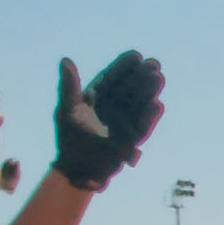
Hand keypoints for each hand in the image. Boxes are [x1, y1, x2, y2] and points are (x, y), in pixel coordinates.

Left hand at [52, 50, 165, 192]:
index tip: (135, 56)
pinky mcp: (133, 137)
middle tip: (153, 64)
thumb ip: (69, 86)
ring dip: (150, 90)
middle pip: (131, 87)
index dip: (124, 66)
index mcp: (97, 96)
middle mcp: (114, 106)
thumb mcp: (67, 110)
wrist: (79, 169)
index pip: (113, 77)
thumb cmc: (69, 138)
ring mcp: (125, 121)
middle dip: (142, 75)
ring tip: (158, 78)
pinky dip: (150, 115)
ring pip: (140, 102)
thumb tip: (65, 60)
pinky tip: (157, 104)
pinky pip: (143, 124)